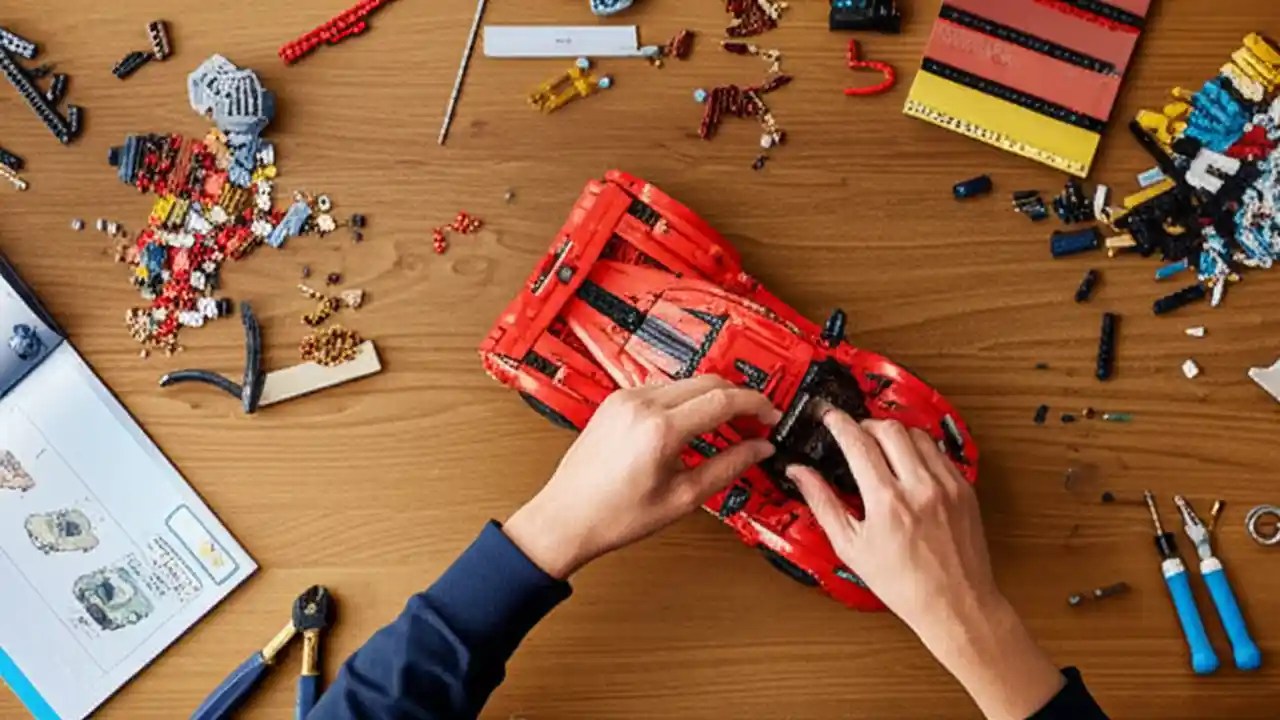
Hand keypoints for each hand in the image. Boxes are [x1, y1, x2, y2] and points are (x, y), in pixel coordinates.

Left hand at [505, 376, 780, 579]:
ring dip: (712, 397)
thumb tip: (758, 449)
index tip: (770, 416)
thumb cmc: (614, 515)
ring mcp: (626, 399)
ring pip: (687, 382)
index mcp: (660, 430)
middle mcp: (641, 405)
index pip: (724, 399)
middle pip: (708, 382)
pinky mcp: (616, 401)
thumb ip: (727, 467)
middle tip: (755, 422)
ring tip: (726, 427)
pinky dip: (686, 400)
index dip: (756, 405)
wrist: (566, 516)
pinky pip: (664, 388)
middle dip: (738, 398)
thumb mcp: (682, 498)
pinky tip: (693, 425)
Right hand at [786, 414, 995, 630]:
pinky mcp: (964, 489)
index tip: (829, 416)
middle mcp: (920, 487)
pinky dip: (919, 450)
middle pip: (889, 429)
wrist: (955, 604)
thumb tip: (800, 474)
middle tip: (853, 434)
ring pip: (917, 434)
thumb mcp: (851, 547)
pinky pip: (939, 452)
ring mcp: (946, 485)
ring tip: (881, 448)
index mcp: (887, 502)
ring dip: (894, 434)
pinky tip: (908, 465)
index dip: (839, 422)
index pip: (858, 442)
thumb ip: (823, 504)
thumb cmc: (904, 584)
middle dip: (865, 424)